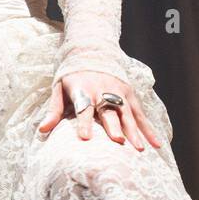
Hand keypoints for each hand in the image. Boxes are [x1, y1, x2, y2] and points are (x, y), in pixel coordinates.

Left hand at [37, 71, 162, 150]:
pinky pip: (140, 114)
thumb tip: (42, 130)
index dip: (84, 123)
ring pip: (127, 113)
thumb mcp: (59, 89)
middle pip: (109, 111)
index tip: (85, 138)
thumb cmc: (72, 75)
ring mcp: (119, 92)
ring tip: (139, 149)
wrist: (91, 50)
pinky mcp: (130, 94)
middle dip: (114, 127)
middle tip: (118, 142)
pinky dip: (149, 129)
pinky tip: (156, 144)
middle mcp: (103, 91)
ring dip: (134, 131)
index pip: (84, 108)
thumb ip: (54, 111)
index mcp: (83, 90)